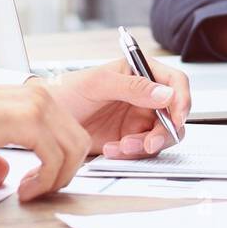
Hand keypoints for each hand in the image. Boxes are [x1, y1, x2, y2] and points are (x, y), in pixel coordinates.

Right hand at [0, 80, 89, 201]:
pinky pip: (54, 160)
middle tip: (38, 190)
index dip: (61, 163)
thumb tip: (0, 177)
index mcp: (33, 98)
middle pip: (79, 142)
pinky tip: (23, 191)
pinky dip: (44, 182)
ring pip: (73, 152)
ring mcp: (38, 106)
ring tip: (29, 192)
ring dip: (55, 180)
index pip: (69, 133)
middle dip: (64, 173)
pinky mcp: (30, 121)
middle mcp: (41, 97)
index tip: (38, 183)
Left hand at [42, 57, 190, 158]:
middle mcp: (144, 97)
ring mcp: (137, 119)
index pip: (174, 82)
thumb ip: (134, 87)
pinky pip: (141, 151)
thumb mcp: (98, 83)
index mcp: (140, 73)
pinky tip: (111, 149)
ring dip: (144, 145)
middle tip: (147, 143)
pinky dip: (130, 154)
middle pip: (173, 115)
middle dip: (163, 132)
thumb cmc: (66, 91)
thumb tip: (165, 94)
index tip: (177, 116)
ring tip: (121, 146)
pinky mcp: (128, 139)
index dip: (181, 99)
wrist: (45, 119)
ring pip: (160, 136)